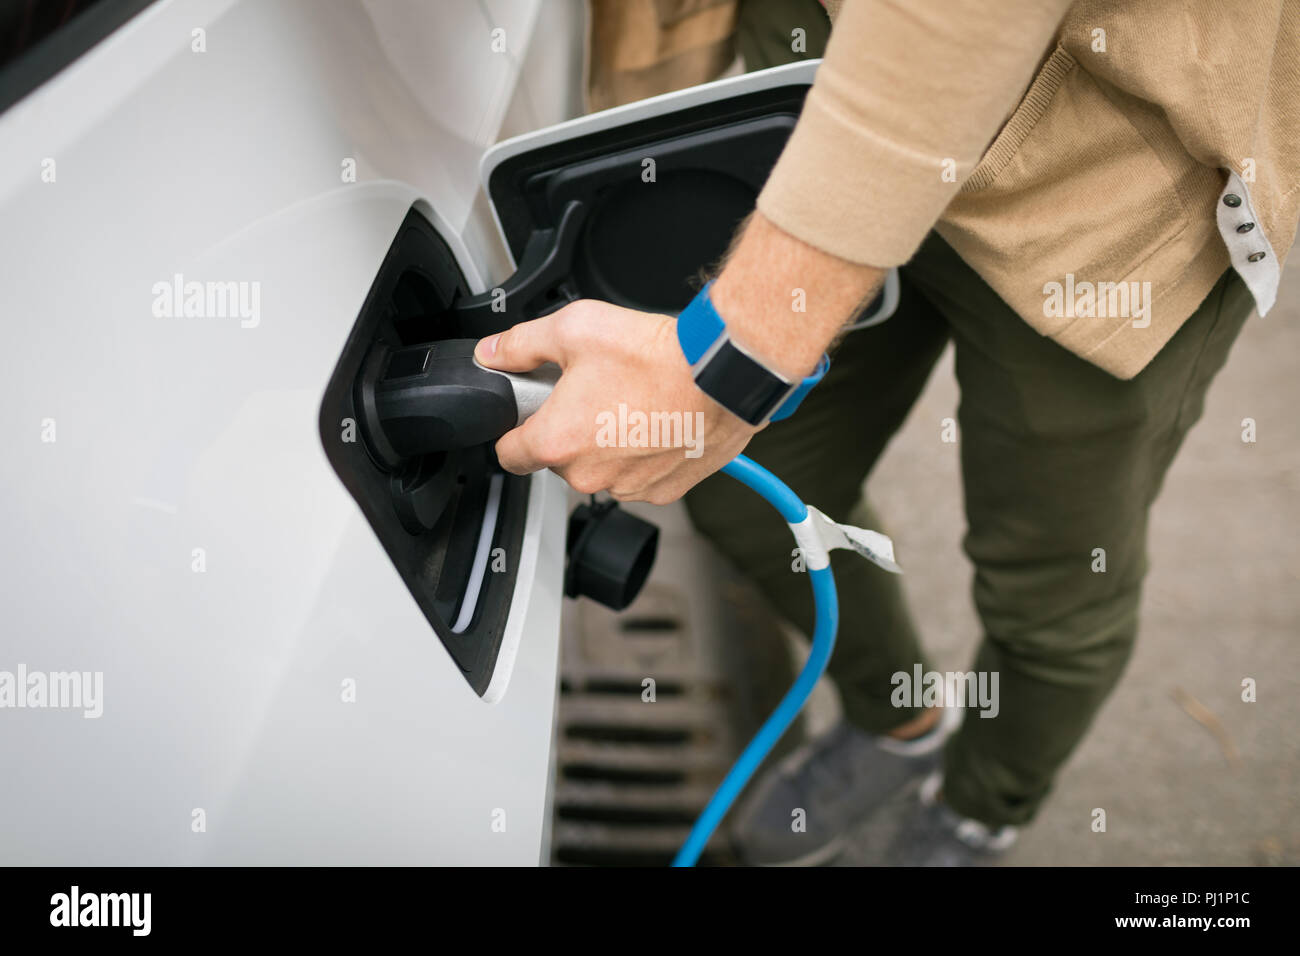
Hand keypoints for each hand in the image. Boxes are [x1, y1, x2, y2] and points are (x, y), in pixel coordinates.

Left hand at [474, 299, 757, 503]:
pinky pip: (638, 476)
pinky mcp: (663, 491)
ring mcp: (627, 487)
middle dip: (569, 429)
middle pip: (558, 459)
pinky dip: (642, 455)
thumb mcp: (573, 329)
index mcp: (557, 441)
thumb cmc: (655, 356)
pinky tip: (655, 421)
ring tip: (630, 404)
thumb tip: (493, 353)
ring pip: (600, 469)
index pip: (508, 455)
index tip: (527, 416)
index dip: (513, 431)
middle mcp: (588, 475)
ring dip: (607, 444)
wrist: (720, 375)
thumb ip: (521, 345)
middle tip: (592, 392)